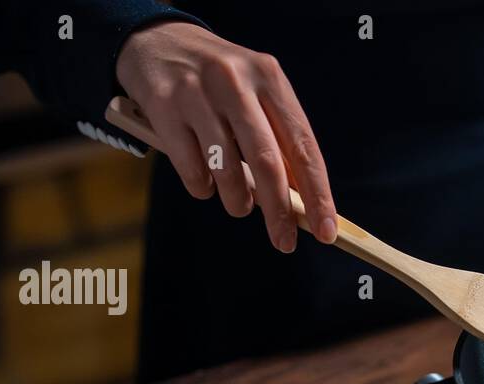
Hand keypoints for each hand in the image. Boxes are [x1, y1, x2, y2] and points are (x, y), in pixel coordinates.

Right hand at [116, 21, 336, 250]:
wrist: (158, 42)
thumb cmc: (219, 81)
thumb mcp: (256, 94)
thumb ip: (277, 140)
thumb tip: (301, 201)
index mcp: (269, 78)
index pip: (303, 146)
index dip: (317, 193)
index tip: (325, 230)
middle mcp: (236, 82)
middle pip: (268, 162)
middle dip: (279, 212)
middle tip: (284, 241)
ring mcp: (198, 93)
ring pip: (227, 170)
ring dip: (237, 201)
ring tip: (237, 204)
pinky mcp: (164, 107)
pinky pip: (192, 170)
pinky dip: (202, 188)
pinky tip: (204, 180)